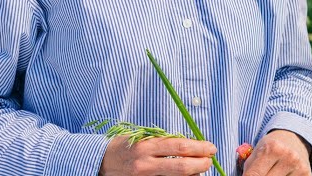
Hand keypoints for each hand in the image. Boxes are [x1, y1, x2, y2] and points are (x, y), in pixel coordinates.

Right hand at [99, 135, 217, 175]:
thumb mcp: (141, 138)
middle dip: (201, 163)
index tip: (210, 147)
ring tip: (199, 168)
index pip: (180, 146)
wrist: (101, 163)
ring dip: (194, 173)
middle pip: (182, 166)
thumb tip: (189, 145)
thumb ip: (162, 141)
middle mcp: (146, 163)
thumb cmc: (123, 147)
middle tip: (210, 159)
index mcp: (146, 146)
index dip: (199, 147)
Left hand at [236, 129, 311, 175]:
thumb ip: (249, 169)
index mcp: (272, 148)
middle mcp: (288, 157)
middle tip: (261, 173)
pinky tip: (282, 174)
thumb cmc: (270, 148)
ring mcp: (300, 168)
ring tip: (271, 172)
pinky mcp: (307, 175)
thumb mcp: (256, 152)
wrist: (294, 139)